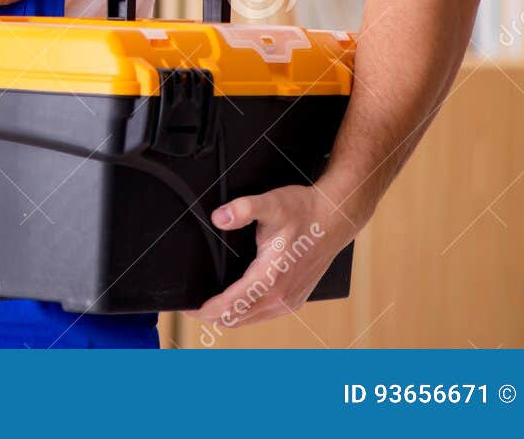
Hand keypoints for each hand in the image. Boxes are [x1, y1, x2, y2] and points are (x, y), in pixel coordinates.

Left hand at [185, 183, 364, 332]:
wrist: (335, 218)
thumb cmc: (304, 211)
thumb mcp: (271, 203)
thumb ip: (243, 208)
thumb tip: (219, 218)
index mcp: (271, 279)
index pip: (230, 306)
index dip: (205, 310)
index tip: (187, 308)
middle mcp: (281, 297)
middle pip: (237, 319)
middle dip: (211, 315)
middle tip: (190, 307)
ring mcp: (290, 301)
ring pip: (250, 321)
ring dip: (228, 317)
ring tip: (207, 307)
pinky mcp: (295, 300)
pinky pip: (263, 316)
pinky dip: (245, 314)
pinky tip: (235, 304)